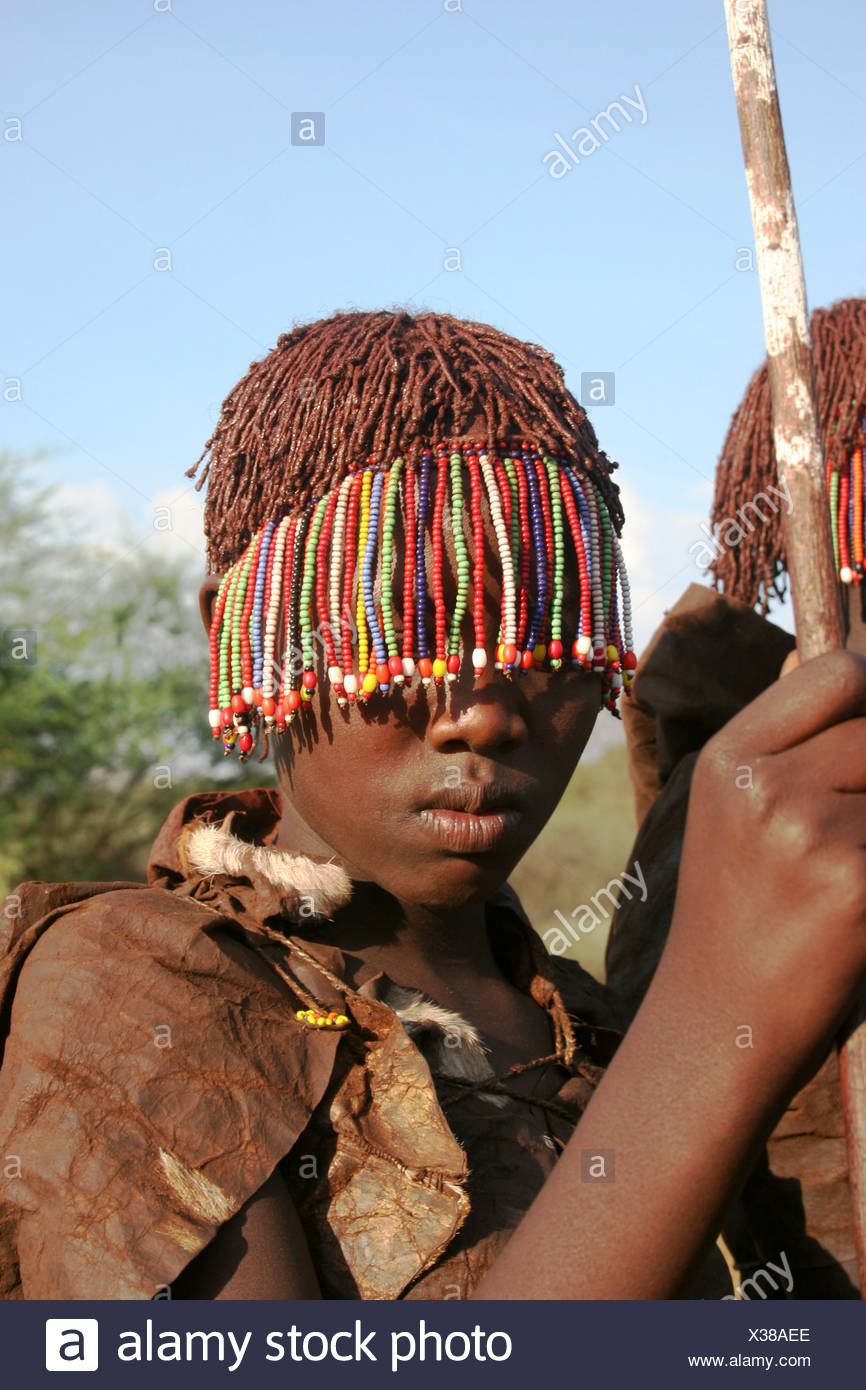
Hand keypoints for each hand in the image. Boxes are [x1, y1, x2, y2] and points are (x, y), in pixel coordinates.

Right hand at [664, 648, 865, 1090]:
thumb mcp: (734, 810)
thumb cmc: (738, 914)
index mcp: (729, 756)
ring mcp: (810, 834)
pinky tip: (858, 908)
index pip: (837, 672)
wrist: (719, 1022)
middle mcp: (763, 784)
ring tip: (845, 870)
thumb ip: (788, 737)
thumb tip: (838, 666)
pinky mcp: (856, 884)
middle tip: (847, 831)